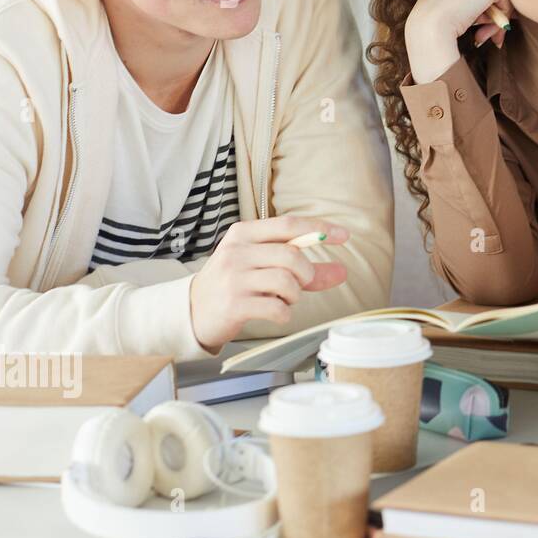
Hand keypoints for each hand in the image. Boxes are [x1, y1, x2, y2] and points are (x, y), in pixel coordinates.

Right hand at [189, 216, 348, 352]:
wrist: (192, 310)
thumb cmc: (234, 283)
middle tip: (300, 284)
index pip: (289, 225)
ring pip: (287, 282)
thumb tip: (341, 272)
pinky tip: (274, 312)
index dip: (319, 228)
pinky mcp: (233, 304)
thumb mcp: (262, 266)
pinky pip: (277, 308)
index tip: (344, 236)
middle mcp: (236, 252)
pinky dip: (284, 313)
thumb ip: (302, 268)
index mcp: (243, 234)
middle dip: (306, 273)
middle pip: (292, 256)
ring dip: (294, 295)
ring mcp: (233, 278)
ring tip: (282, 299)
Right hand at [404, 0, 514, 84]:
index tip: (482, 25)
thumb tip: (500, 15)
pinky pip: (506, 4)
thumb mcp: (456, 3)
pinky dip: (499, 20)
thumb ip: (474, 0)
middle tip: (488, 35)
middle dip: (495, 13)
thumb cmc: (437, 20)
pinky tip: (481, 26)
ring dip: (497, 19)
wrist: (430, 25)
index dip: (487, 6)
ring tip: (482, 33)